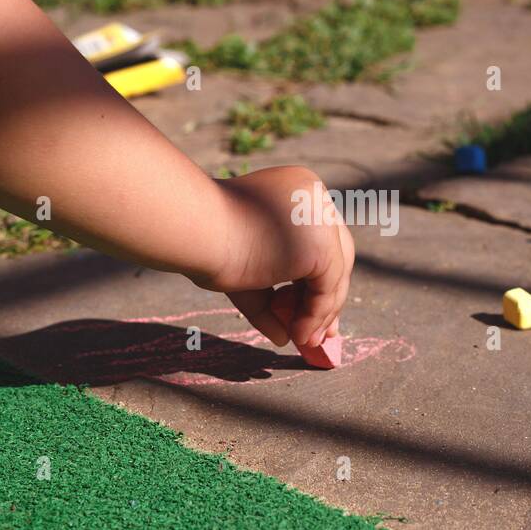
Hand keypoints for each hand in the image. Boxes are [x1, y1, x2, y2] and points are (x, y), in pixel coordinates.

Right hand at [199, 166, 354, 348]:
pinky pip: (328, 289)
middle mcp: (313, 196)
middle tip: (319, 333)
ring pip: (335, 274)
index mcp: (294, 189)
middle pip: (335, 254)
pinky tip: (297, 335)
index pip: (317, 237)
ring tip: (304, 340)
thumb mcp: (244, 269)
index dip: (317, 276)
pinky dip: (316, 316)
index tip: (312, 311)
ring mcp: (321, 217)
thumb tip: (285, 336)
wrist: (195, 229)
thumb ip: (267, 297)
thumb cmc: (204, 244)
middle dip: (328, 298)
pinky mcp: (321, 244)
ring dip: (321, 314)